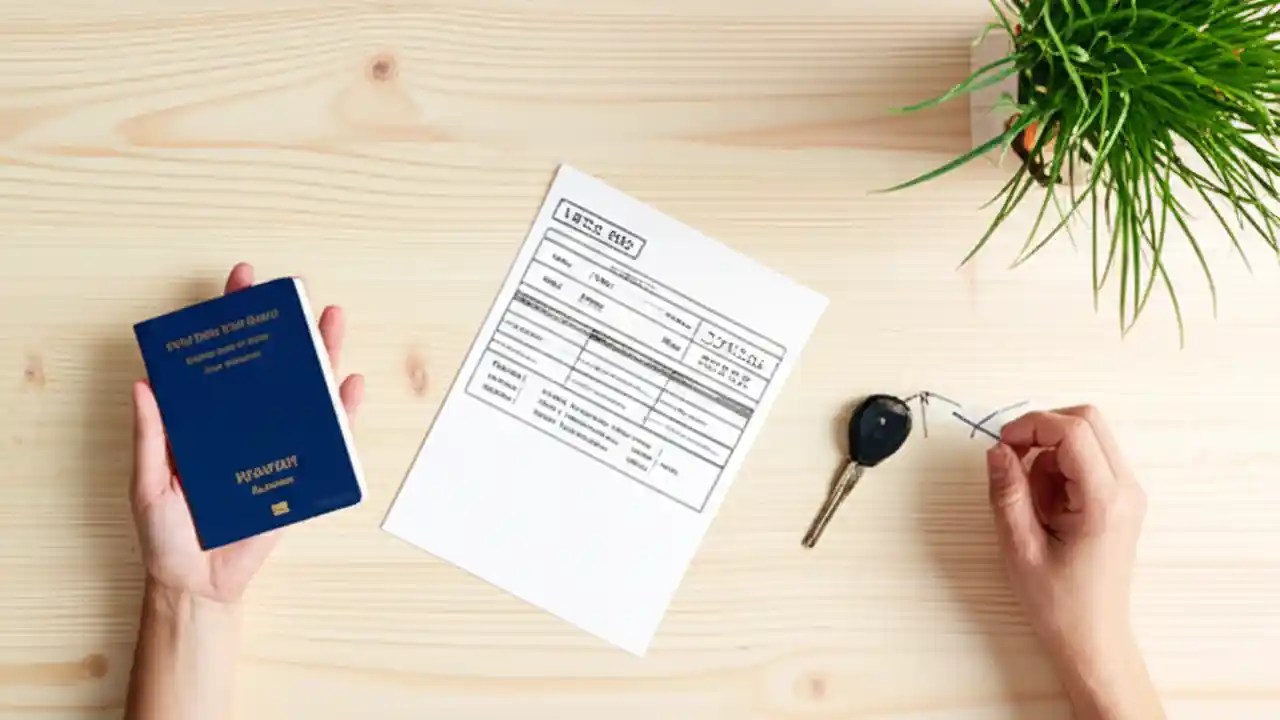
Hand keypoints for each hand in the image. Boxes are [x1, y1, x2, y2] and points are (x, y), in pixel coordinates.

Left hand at [130, 262, 364, 603]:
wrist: (200, 584)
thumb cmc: (167, 538)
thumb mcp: (148, 485)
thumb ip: (151, 438)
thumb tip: (145, 384)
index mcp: (204, 420)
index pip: (221, 359)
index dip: (231, 320)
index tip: (240, 282)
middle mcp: (244, 424)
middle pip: (270, 366)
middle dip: (286, 327)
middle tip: (296, 290)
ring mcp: (275, 445)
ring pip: (304, 392)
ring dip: (322, 356)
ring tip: (333, 322)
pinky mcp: (300, 472)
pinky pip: (326, 438)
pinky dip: (341, 412)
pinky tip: (349, 387)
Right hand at [986, 405, 1162, 718]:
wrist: (1092, 637)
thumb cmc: (1057, 602)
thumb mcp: (1019, 547)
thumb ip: (1008, 492)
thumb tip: (997, 449)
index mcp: (1104, 501)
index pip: (1073, 431)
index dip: (1032, 425)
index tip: (1001, 444)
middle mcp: (1126, 489)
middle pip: (1087, 420)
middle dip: (1042, 429)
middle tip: (1011, 458)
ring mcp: (1127, 492)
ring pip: (1086, 436)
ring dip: (1049, 451)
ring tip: (1030, 499)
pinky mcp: (1119, 498)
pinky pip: (1087, 458)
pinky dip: (1058, 466)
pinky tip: (1044, 504)